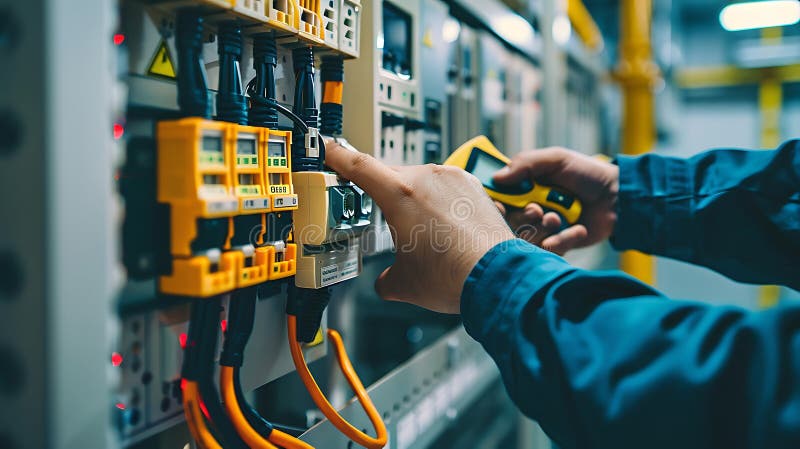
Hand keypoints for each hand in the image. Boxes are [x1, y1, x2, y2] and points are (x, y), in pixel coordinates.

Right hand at [325, 142, 514, 313]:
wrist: (496, 277)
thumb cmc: (453, 275)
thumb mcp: (404, 283)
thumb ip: (386, 277)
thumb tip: (385, 282)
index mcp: (399, 194)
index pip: (358, 166)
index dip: (338, 155)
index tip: (327, 148)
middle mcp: (427, 177)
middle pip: (391, 177)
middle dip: (384, 197)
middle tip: (386, 221)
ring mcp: (453, 178)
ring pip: (421, 182)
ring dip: (416, 202)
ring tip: (425, 235)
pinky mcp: (474, 186)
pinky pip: (447, 188)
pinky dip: (441, 204)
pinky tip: (446, 230)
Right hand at [492, 148, 618, 253]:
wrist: (619, 196)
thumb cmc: (587, 174)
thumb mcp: (556, 159)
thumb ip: (525, 163)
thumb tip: (496, 178)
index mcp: (525, 188)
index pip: (499, 199)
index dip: (496, 205)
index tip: (502, 206)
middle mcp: (531, 208)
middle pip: (509, 222)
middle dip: (522, 217)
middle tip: (537, 210)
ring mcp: (544, 228)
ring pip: (526, 238)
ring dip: (541, 229)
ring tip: (557, 219)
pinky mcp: (560, 244)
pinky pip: (548, 250)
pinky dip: (562, 241)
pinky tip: (577, 229)